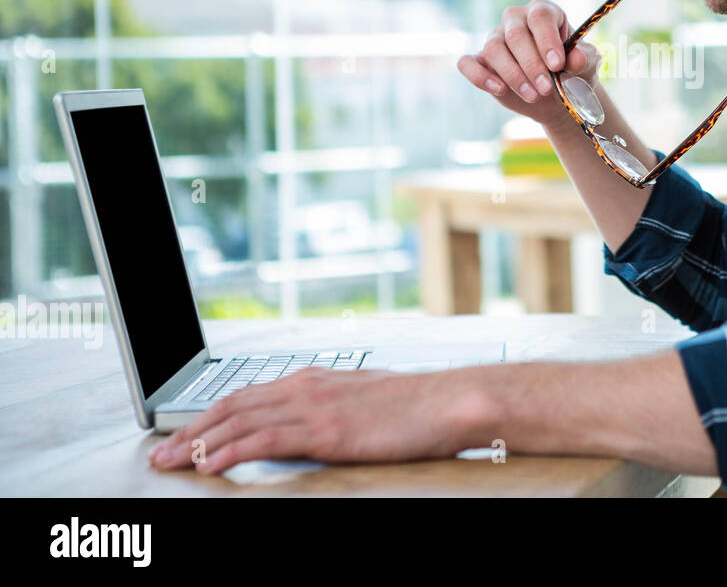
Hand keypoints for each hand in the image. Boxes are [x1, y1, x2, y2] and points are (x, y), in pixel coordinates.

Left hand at [146, 368, 484, 473]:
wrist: (449, 401)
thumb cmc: (417, 406)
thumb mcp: (365, 401)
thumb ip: (333, 409)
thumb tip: (314, 426)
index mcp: (315, 379)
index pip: (247, 396)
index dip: (211, 416)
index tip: (185, 435)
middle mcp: (306, 386)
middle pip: (232, 406)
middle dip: (192, 431)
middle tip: (162, 454)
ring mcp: (314, 406)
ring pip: (239, 421)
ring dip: (199, 442)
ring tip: (172, 462)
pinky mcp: (324, 429)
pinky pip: (264, 440)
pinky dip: (231, 450)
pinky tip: (211, 463)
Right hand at [457, 0, 601, 128]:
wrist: (557, 94)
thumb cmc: (572, 71)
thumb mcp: (586, 65)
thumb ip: (583, 59)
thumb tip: (574, 59)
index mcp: (543, 12)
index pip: (539, 17)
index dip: (547, 40)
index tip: (557, 65)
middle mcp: (516, 20)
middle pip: (516, 35)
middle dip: (532, 65)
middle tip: (547, 88)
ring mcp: (496, 39)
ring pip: (493, 48)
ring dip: (513, 75)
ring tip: (533, 96)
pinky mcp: (481, 61)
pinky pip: (468, 63)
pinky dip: (480, 76)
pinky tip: (499, 89)